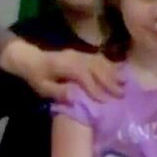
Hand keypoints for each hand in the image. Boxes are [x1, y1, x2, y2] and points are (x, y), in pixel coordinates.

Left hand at [0, 40, 123, 101]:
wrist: (30, 58)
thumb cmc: (37, 76)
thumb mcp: (43, 87)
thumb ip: (59, 91)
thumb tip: (75, 97)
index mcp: (66, 66)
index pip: (85, 77)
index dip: (96, 89)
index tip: (106, 101)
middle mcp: (76, 57)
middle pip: (97, 68)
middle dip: (110, 82)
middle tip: (122, 94)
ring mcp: (80, 54)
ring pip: (100, 62)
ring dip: (113, 72)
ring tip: (125, 83)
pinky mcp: (83, 55)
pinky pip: (99, 58)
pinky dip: (111, 64)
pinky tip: (119, 71)